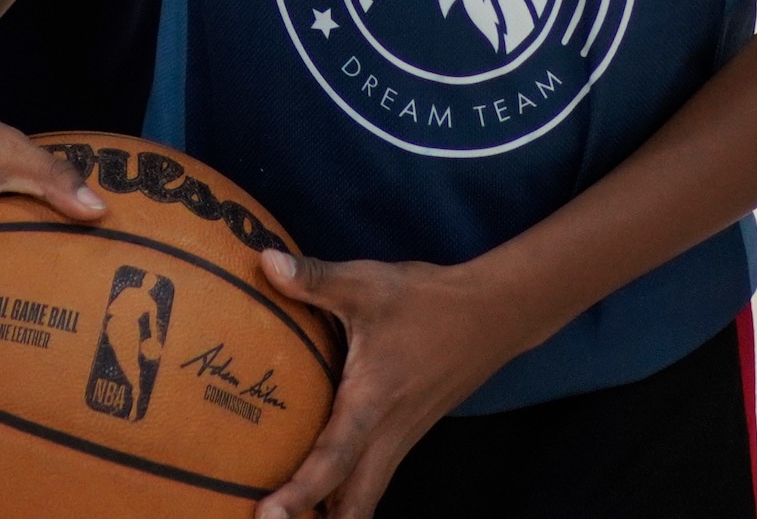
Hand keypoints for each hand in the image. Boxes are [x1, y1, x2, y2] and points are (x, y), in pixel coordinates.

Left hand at [252, 253, 541, 518]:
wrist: (492, 315)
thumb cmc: (427, 301)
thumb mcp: (368, 284)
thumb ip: (316, 279)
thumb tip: (264, 262)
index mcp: (372, 403)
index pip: (332, 461)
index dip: (300, 493)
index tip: (267, 515)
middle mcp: (388, 433)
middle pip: (353, 504)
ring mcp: (401, 439)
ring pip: (365, 496)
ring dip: (334, 515)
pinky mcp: (407, 434)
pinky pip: (373, 478)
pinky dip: (347, 494)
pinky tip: (324, 490)